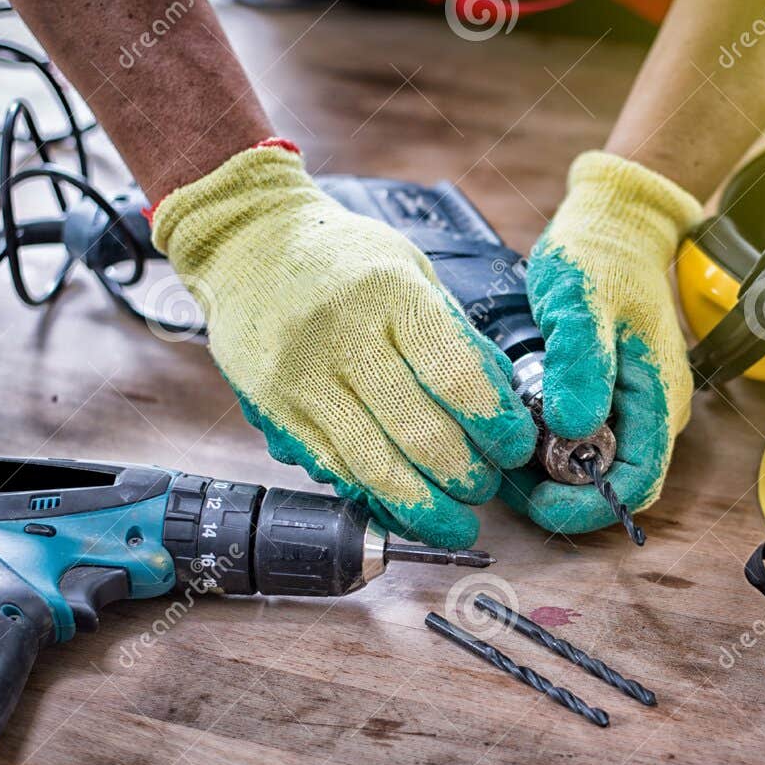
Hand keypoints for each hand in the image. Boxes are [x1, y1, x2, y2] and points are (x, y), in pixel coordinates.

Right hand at [151, 143, 536, 547]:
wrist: (250, 241)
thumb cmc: (345, 258)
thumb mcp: (414, 271)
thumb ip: (458, 335)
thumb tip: (503, 402)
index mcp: (392, 295)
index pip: (457, 377)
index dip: (496, 426)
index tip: (515, 447)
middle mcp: (345, 337)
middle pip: (421, 433)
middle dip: (467, 476)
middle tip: (486, 487)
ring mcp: (303, 377)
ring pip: (375, 467)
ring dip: (426, 509)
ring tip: (455, 522)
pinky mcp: (275, 408)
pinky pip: (334, 469)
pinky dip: (376, 499)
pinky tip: (405, 509)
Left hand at [503, 151, 703, 534]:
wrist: (613, 223)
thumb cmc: (599, 255)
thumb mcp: (581, 300)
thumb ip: (580, 363)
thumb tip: (573, 428)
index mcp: (657, 396)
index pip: (637, 483)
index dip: (589, 507)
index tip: (538, 503)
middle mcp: (651, 410)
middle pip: (613, 483)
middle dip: (561, 494)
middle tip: (506, 481)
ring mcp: (631, 403)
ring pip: (594, 465)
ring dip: (551, 472)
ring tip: (503, 452)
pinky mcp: (608, 395)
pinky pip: (582, 438)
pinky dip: (548, 444)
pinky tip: (515, 427)